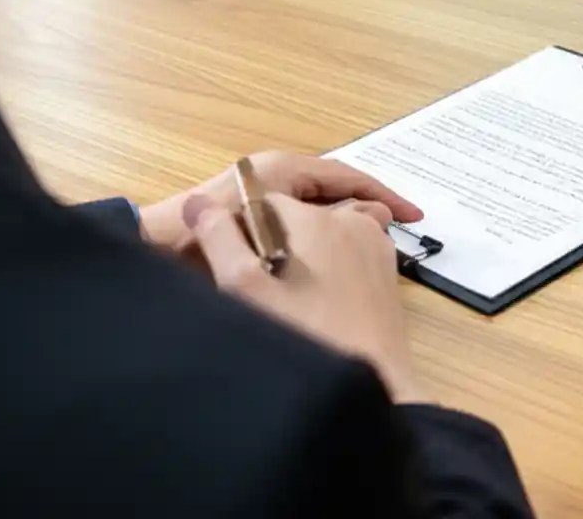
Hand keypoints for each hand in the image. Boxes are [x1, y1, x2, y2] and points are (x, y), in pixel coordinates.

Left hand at [140, 152, 421, 253]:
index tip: (411, 216)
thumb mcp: (268, 230)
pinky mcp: (253, 214)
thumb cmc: (200, 244)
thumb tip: (369, 217)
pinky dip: (325, 230)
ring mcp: (263, 193)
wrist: (149, 253)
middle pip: (336, 188)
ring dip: (348, 220)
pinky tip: (337, 253)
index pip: (346, 176)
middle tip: (399, 232)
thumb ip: (321, 221)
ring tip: (376, 244)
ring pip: (321, 204)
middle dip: (370, 208)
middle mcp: (274, 175)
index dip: (382, 196)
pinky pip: (303, 217)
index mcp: (280, 171)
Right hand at [183, 193, 428, 403]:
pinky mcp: (386, 272)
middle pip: (294, 220)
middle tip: (266, 295)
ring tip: (292, 307)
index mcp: (315, 217)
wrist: (374, 382)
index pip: (262, 201)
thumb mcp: (245, 289)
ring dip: (302, 263)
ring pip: (321, 240)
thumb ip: (219, 239)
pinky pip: (346, 258)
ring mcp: (375, 246)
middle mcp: (351, 220)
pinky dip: (329, 275)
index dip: (242, 233)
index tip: (239, 270)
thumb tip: (197, 201)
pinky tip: (319, 312)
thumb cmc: (305, 338)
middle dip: (274, 248)